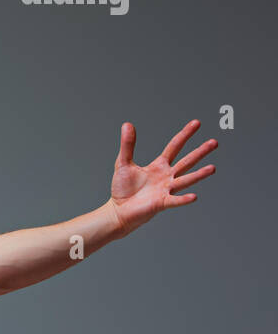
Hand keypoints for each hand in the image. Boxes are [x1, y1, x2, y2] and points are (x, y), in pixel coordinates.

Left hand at [108, 119, 216, 235]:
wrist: (119, 210)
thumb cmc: (123, 188)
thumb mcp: (124, 162)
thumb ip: (128, 145)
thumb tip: (127, 124)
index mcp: (160, 166)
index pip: (175, 146)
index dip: (185, 134)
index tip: (197, 123)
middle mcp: (167, 176)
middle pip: (187, 162)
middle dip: (200, 152)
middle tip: (214, 142)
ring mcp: (166, 190)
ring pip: (185, 180)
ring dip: (199, 175)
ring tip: (213, 168)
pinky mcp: (161, 203)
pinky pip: (174, 200)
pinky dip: (183, 199)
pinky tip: (194, 196)